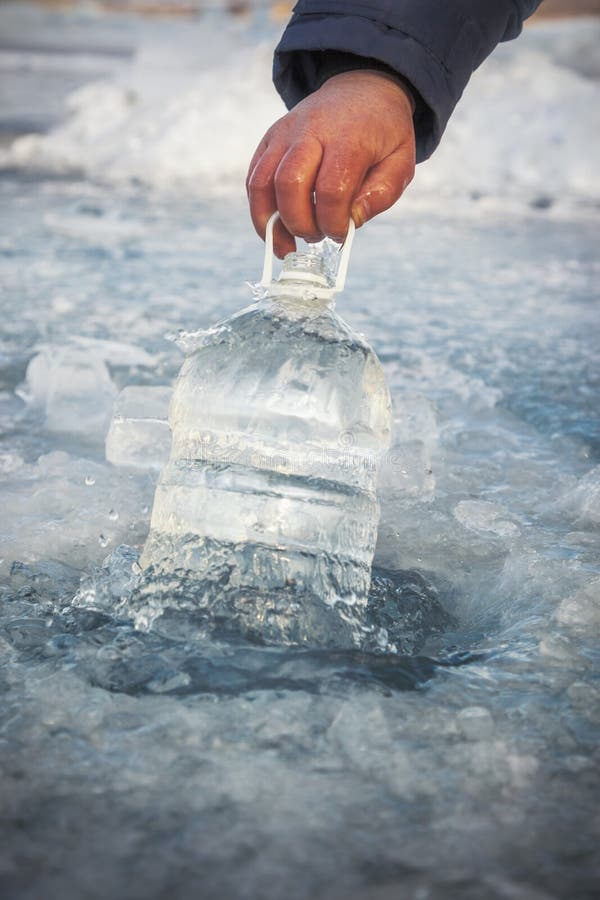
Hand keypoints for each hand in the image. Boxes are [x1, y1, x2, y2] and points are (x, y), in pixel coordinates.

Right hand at [246, 69, 415, 257]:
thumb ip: (382, 194)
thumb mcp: (402, 161)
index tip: (341, 233)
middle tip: (316, 236)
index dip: (333, 222)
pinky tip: (275, 229)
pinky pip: (254, 179)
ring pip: (263, 183)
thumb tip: (351, 221)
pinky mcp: (270, 140)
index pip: (331, 190)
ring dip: (270, 224)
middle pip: (290, 184)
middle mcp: (311, 131)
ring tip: (286, 246)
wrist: (362, 87)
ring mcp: (285, 133)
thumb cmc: (383, 132)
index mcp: (348, 137)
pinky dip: (259, 210)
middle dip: (300, 223)